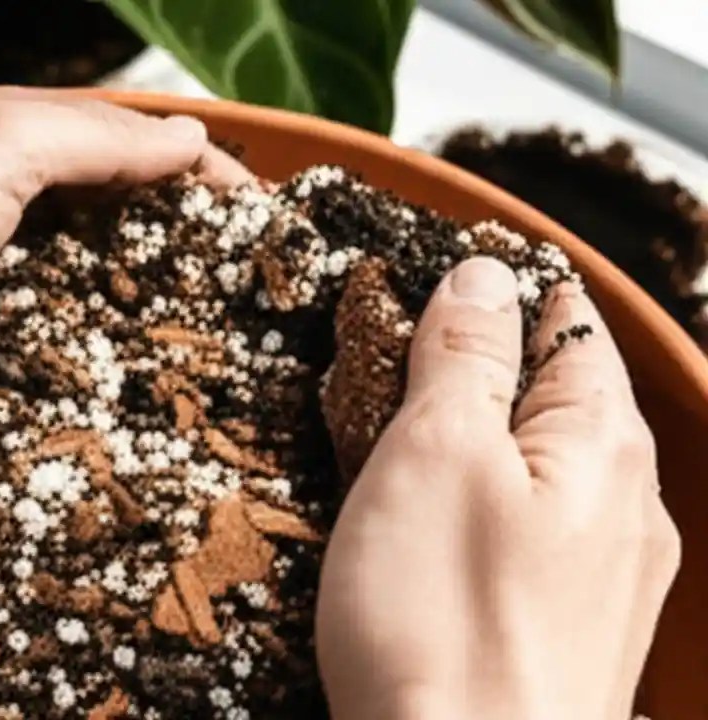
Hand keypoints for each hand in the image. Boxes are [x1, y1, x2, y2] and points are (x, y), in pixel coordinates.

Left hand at [0, 87, 249, 386]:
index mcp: (20, 136)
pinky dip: (68, 347)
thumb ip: (98, 144)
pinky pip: (27, 332)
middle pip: (108, 213)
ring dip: (126, 302)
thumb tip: (189, 138)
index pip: (131, 146)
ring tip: (191, 348)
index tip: (257, 222)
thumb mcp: (7, 145)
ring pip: (72, 277)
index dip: (198, 175)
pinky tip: (108, 379)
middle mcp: (2, 193)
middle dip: (172, 244)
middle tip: (235, 294)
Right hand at [316, 258, 679, 718]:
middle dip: (464, 378)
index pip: (562, 320)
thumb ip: (464, 358)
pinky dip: (473, 517)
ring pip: (533, 472)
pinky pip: (526, 538)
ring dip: (463, 453)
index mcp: (603, 442)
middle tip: (375, 386)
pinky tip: (426, 549)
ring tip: (385, 470)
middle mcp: (626, 505)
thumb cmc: (444, 625)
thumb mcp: (434, 455)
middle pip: (548, 397)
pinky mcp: (569, 632)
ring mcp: (606, 578)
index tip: (411, 295)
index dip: (486, 294)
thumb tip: (483, 275)